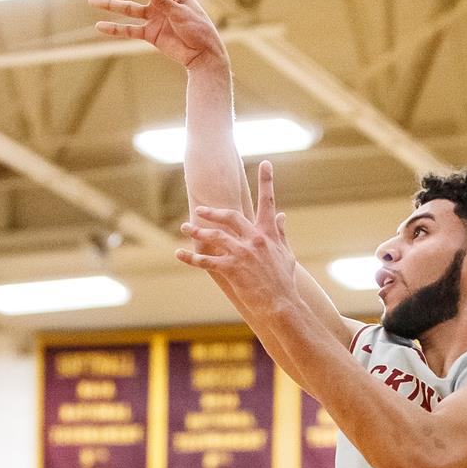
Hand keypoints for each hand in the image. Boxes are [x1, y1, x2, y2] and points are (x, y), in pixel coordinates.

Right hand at [90, 0, 224, 69]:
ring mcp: (154, 18)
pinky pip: (130, 30)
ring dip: (111, 4)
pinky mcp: (150, 34)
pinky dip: (116, 29)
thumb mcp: (183, 15)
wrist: (202, 56)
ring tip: (92, 0)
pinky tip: (100, 26)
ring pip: (128, 8)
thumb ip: (165, 2)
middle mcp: (162, 2)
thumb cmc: (199, 31)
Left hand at [175, 162, 299, 305]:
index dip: (267, 181)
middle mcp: (255, 239)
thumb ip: (281, 232)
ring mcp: (242, 254)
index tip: (266, 162)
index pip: (268, 202)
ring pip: (215, 236)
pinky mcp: (232, 269)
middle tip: (200, 209)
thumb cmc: (284, 281)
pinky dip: (192, 256)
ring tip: (185, 227)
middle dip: (213, 211)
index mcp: (268, 234)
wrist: (281, 304)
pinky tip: (180, 254)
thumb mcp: (286, 254)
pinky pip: (207, 260)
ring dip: (198, 230)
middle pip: (230, 216)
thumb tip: (281, 215)